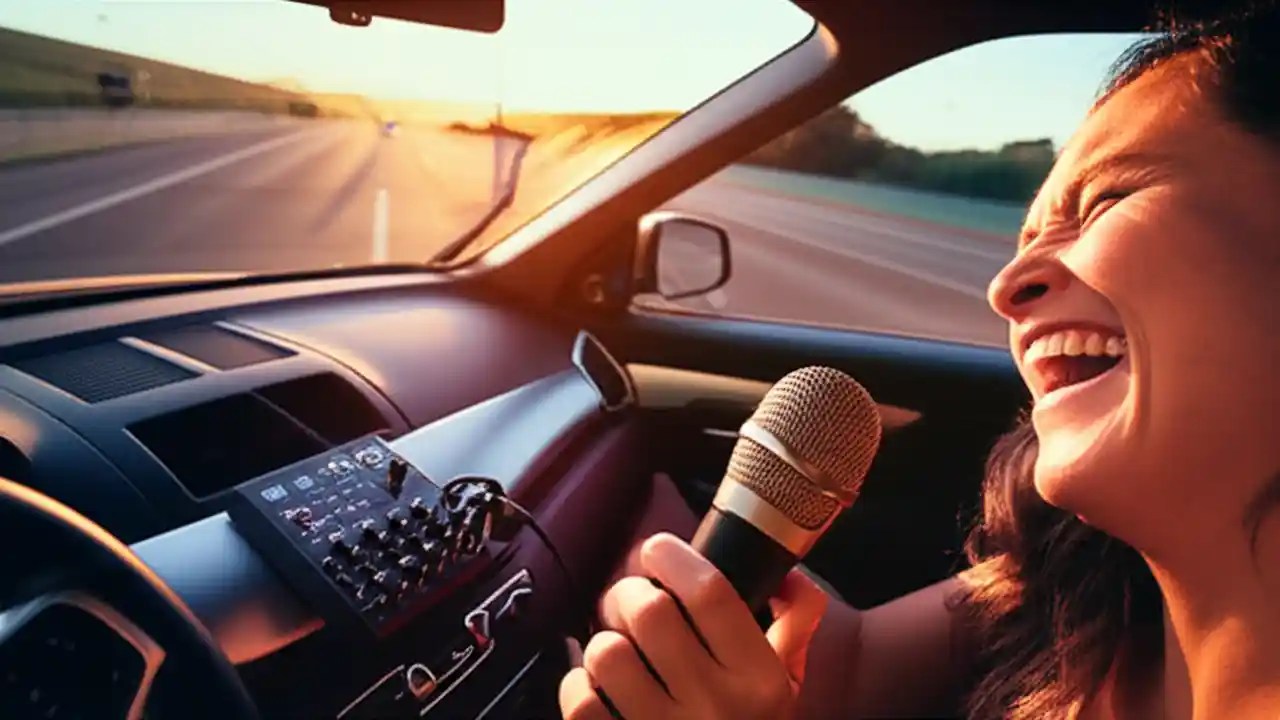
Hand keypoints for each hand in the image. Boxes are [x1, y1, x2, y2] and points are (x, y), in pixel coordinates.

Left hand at [559, 533, 827, 718]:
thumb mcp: (787, 682)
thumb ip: (795, 623)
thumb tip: (784, 575)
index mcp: (759, 679)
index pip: (710, 593)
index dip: (673, 558)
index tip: (658, 551)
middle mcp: (714, 706)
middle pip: (649, 612)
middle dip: (628, 592)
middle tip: (629, 601)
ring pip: (607, 653)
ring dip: (603, 641)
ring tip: (618, 649)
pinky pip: (580, 701)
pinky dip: (578, 683)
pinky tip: (597, 686)